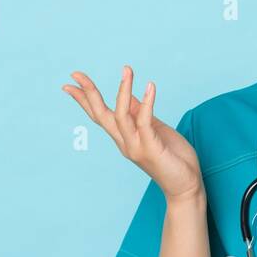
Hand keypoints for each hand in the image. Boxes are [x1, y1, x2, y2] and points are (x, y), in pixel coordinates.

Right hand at [62, 65, 203, 201]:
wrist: (185, 186)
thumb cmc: (172, 158)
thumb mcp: (154, 130)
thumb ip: (140, 114)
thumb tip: (130, 95)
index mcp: (124, 138)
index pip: (100, 115)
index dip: (85, 99)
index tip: (70, 82)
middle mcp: (125, 143)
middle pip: (101, 115)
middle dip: (88, 93)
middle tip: (75, 74)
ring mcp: (136, 147)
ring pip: (120, 116)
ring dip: (123, 90)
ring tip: (127, 69)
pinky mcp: (150, 149)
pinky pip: (144, 122)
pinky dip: (146, 103)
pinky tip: (150, 86)